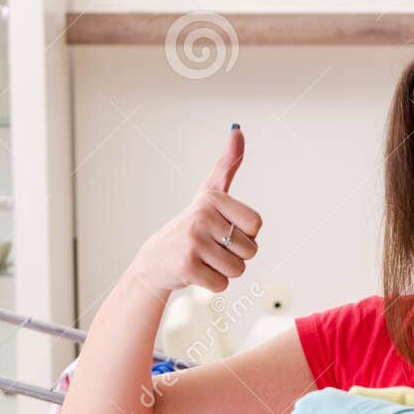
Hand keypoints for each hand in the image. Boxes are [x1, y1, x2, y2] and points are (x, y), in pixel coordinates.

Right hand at [132, 125, 261, 296]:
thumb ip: (227, 164)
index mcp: (212, 199)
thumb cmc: (191, 226)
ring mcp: (193, 242)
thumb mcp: (209, 193)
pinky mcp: (187, 267)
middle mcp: (202, 217)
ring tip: (204, 260)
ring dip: (225, 271)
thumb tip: (237, 128)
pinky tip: (196, 272)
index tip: (224, 229)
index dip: (245, 234)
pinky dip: (212, 284)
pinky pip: (222, 284)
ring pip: (238, 270)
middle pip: (250, 250)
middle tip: (212, 248)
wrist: (156, 260)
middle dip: (235, 255)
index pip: (256, 225)